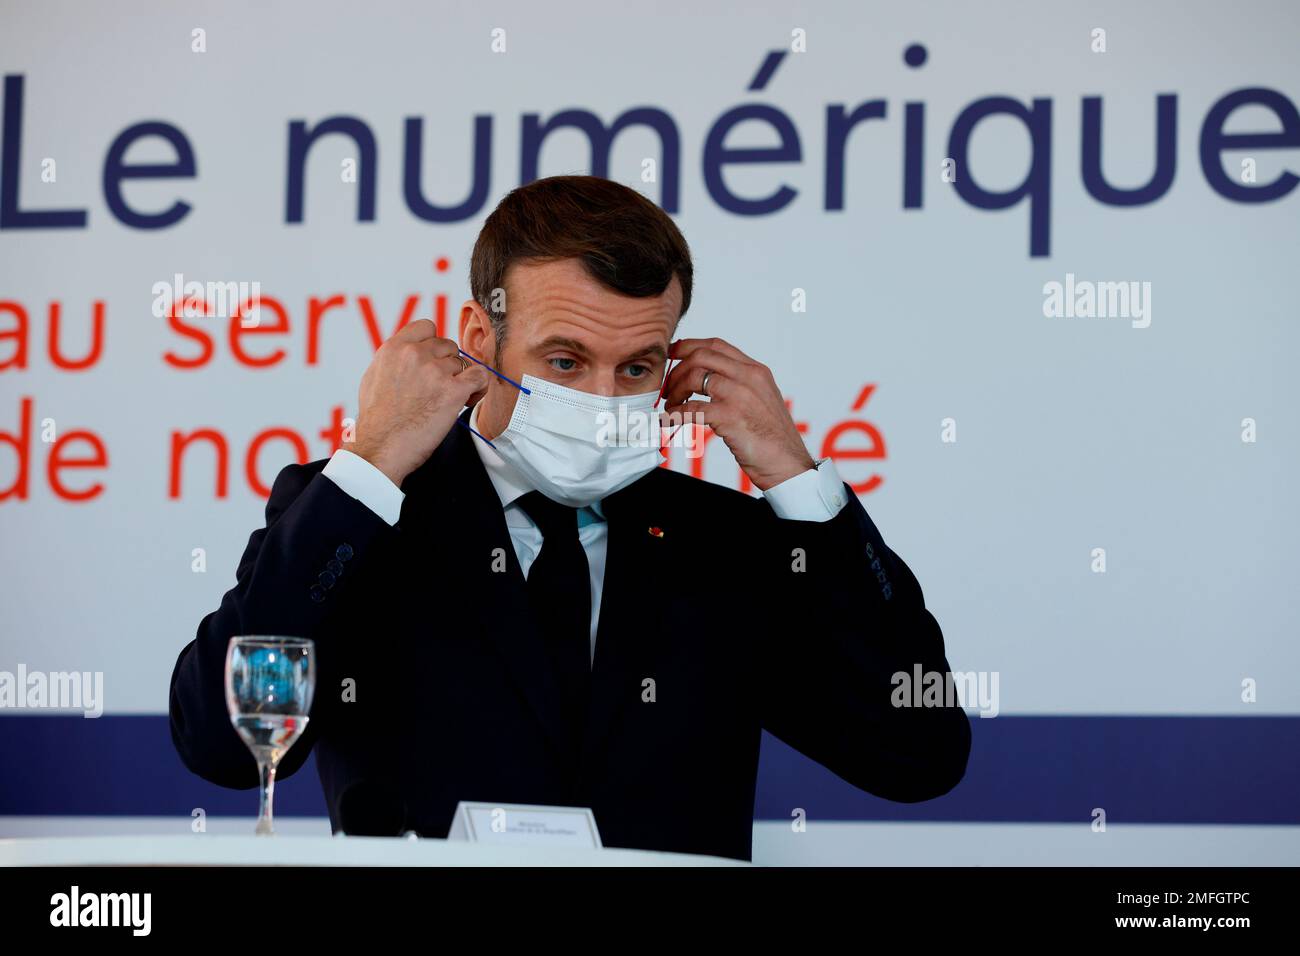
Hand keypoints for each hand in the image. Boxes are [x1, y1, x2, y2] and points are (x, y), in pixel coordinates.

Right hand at [351, 319, 490, 485]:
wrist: (380, 447)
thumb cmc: (377, 420)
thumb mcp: (374, 376)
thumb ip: (394, 359)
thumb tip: (407, 355)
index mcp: (395, 348)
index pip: (427, 326)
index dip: (434, 344)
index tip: (433, 360)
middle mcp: (415, 354)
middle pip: (448, 346)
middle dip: (447, 365)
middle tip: (441, 386)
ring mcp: (435, 371)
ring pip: (463, 363)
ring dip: (460, 380)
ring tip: (449, 399)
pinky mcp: (452, 390)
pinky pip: (480, 376)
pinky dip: (478, 387)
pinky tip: (467, 398)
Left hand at [660, 337, 814, 490]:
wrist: (788, 463)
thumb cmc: (773, 438)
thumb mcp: (761, 399)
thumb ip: (740, 384)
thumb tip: (709, 379)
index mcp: (756, 371)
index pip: (716, 345)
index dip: (689, 346)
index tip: (673, 354)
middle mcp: (749, 377)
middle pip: (701, 356)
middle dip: (677, 369)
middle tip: (668, 386)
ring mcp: (740, 396)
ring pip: (694, 377)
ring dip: (675, 390)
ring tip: (672, 404)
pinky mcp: (731, 417)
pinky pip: (692, 408)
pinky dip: (676, 413)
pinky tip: (671, 419)